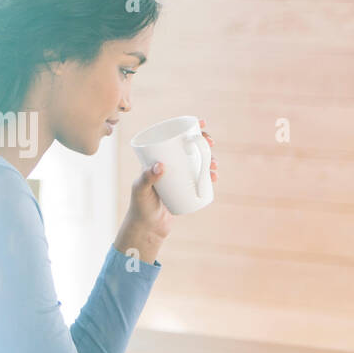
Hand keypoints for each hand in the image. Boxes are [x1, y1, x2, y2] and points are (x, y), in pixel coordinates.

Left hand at [114, 118, 218, 261]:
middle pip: (189, 148)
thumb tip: (161, 165)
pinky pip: (198, 179)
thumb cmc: (140, 207)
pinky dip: (207, 176)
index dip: (188, 129)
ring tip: (213, 166)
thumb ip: (147, 178)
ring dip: (209, 159)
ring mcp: (177, 177)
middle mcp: (169, 165)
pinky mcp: (184, 189)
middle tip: (210, 144)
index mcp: (157, 158)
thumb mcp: (141, 190)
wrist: (147, 228)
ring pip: (196, 163)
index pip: (173, 138)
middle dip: (203, 142)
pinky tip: (213, 177)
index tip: (200, 124)